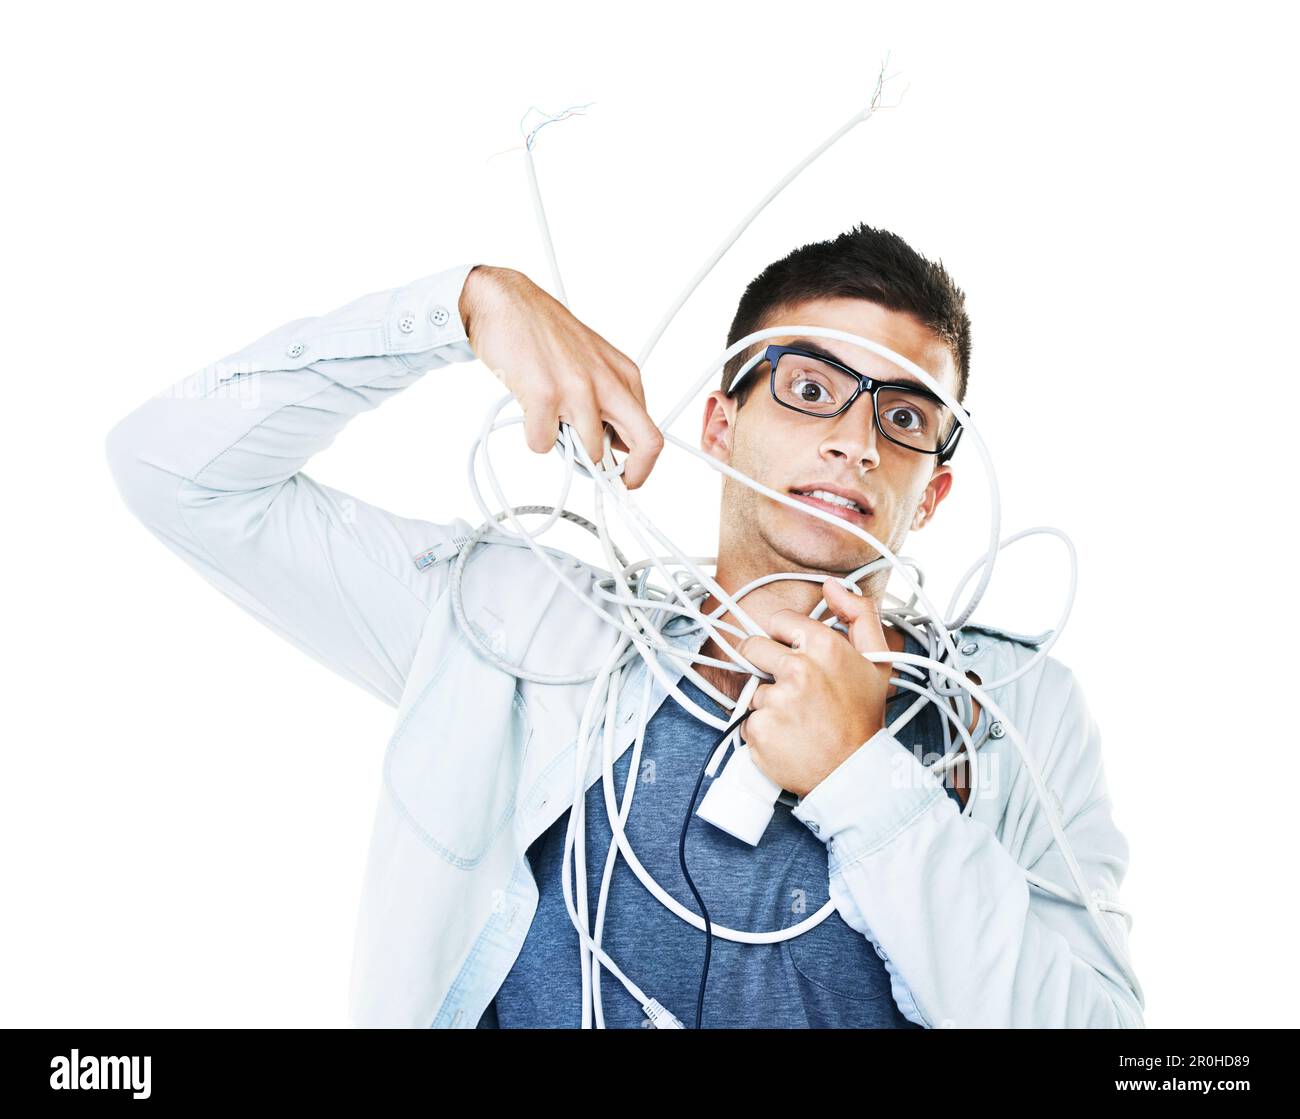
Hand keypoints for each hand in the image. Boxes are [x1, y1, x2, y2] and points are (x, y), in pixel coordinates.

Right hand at [458, 265, 664, 488]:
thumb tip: (616, 447)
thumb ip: (609, 401)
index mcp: (623, 374)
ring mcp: (578, 389)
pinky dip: (534, 438)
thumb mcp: (593, 363)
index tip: (625, 477)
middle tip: (607, 483)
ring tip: (549, 420)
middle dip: (628, 475)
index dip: (641, 464)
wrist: (506, 302)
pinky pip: (543, 444)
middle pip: (645, 444)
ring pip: (588, 452)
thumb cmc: (545, 334)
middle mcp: (607, 381)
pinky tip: (529, 411)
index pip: (651, 432)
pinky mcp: (545, 395)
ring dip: (566, 449)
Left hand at [737, 579, 894, 797]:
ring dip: (769, 702)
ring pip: (753, 688)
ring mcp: (776, 701)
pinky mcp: (758, 730)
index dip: (788, 639)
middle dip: (766, 665)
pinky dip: (763, 730)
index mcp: (824, 646)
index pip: (779, 621)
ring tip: (797, 717)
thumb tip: (833, 585)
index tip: (799, 656)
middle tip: (792, 688)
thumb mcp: (877, 659)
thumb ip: (859, 613)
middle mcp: (798, 669)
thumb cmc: (863, 716)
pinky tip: (788, 736)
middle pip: (752, 648)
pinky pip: (747, 721)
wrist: (854, 773)